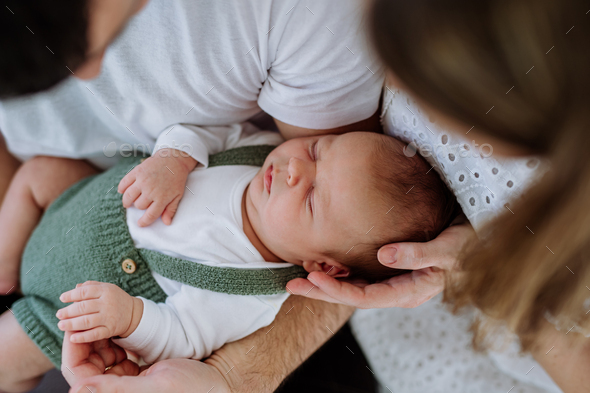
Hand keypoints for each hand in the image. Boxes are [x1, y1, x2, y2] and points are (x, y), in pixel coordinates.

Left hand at [57, 281, 142, 341]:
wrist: (134, 314)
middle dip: (68, 311)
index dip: (71, 295)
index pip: (85, 292)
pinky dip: (82, 337)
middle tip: (58, 314)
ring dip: (71, 324)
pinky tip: (72, 338)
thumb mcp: (107, 288)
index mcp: (105, 291)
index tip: (62, 299)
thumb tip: (75, 287)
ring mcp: (109, 317)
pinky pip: (94, 334)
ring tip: (60, 325)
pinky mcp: (110, 330)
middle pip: (84, 307)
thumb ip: (91, 286)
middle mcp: (107, 303)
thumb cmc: (115, 299)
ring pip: (87, 321)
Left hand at [62, 331, 230, 392]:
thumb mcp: (152, 385)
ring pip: (100, 361)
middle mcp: (116, 391)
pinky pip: (116, 359)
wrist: (213, 385)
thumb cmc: (188, 389)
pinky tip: (122, 335)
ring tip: (107, 325)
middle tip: (90, 318)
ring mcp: (124, 384)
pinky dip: (116, 344)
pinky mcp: (135, 376)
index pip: (79, 375)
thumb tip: (77, 389)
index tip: (74, 326)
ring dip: (101, 342)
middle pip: (86, 366)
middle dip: (86, 342)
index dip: (73, 350)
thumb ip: (115, 388)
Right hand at [118, 149, 196, 226]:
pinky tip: (122, 191)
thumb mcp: (178, 195)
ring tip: (128, 203)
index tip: (140, 223)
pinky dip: (121, 188)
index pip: (150, 215)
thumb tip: (166, 223)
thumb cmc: (177, 179)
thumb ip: (171, 209)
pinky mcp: (137, 172)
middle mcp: (151, 191)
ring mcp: (143, 181)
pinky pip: (124, 182)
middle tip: (141, 204)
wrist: (174, 159)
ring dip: (127, 201)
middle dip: (139, 207)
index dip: (144, 221)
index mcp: (162, 198)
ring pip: (129, 196)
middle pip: (139, 205)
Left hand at [287, 219, 474, 308]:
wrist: (476, 235)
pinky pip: (362, 275)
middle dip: (322, 291)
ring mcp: (394, 281)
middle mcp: (399, 290)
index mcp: (410, 290)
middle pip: (353, 296)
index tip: (312, 278)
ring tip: (299, 276)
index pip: (366, 298)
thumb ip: (418, 254)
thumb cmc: (466, 243)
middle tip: (290, 285)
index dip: (337, 291)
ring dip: (328, 283)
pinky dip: (341, 272)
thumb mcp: (447, 248)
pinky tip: (325, 265)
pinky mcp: (392, 269)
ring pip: (355, 287)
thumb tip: (385, 256)